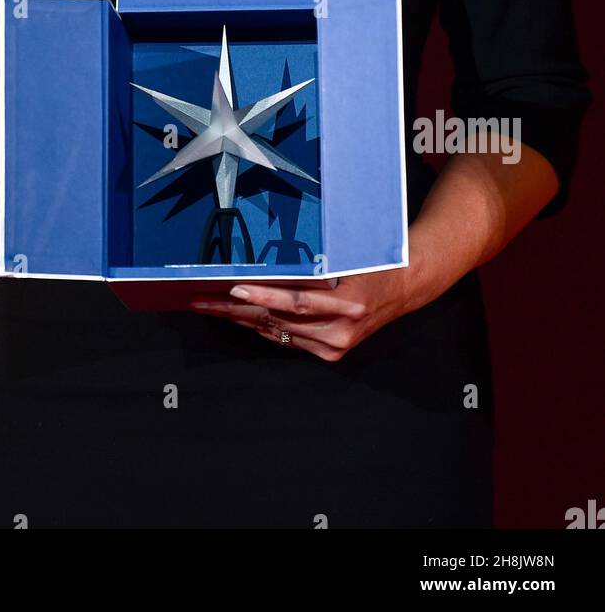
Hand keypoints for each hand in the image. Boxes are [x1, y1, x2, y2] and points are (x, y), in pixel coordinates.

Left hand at [188, 263, 424, 360]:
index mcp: (348, 303)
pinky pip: (289, 340)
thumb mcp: (349, 257)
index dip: (263, 296)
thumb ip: (314, 266)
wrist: (406, 286)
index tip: (234, 288)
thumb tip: (269, 263)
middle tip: (204, 299)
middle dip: (238, 309)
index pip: (296, 301)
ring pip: (279, 332)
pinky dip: (264, 327)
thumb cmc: (375, 262)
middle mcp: (341, 329)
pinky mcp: (332, 353)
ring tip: (212, 306)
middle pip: (279, 320)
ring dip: (243, 319)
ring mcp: (336, 346)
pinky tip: (241, 317)